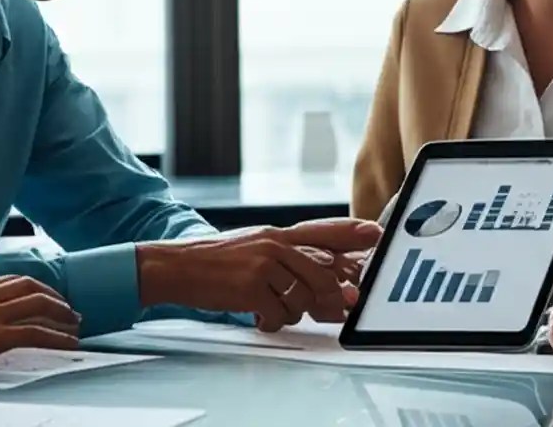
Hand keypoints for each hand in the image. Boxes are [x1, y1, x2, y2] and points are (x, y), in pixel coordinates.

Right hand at [0, 276, 80, 375]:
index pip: (8, 281)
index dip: (30, 288)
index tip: (42, 295)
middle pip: (30, 288)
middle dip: (53, 297)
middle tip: (68, 309)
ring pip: (39, 307)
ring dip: (62, 316)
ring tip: (75, 325)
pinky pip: (35, 334)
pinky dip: (57, 338)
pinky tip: (69, 344)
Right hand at [138, 218, 380, 331]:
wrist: (177, 267)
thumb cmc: (216, 263)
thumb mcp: (254, 249)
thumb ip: (288, 261)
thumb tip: (324, 281)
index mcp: (276, 234)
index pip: (321, 231)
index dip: (351, 233)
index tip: (375, 233)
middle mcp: (273, 245)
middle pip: (320, 273)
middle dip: (330, 296)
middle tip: (336, 309)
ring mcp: (263, 265)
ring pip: (302, 297)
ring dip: (291, 311)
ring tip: (271, 306)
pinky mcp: (251, 287)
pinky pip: (279, 313)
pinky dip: (271, 321)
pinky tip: (257, 314)